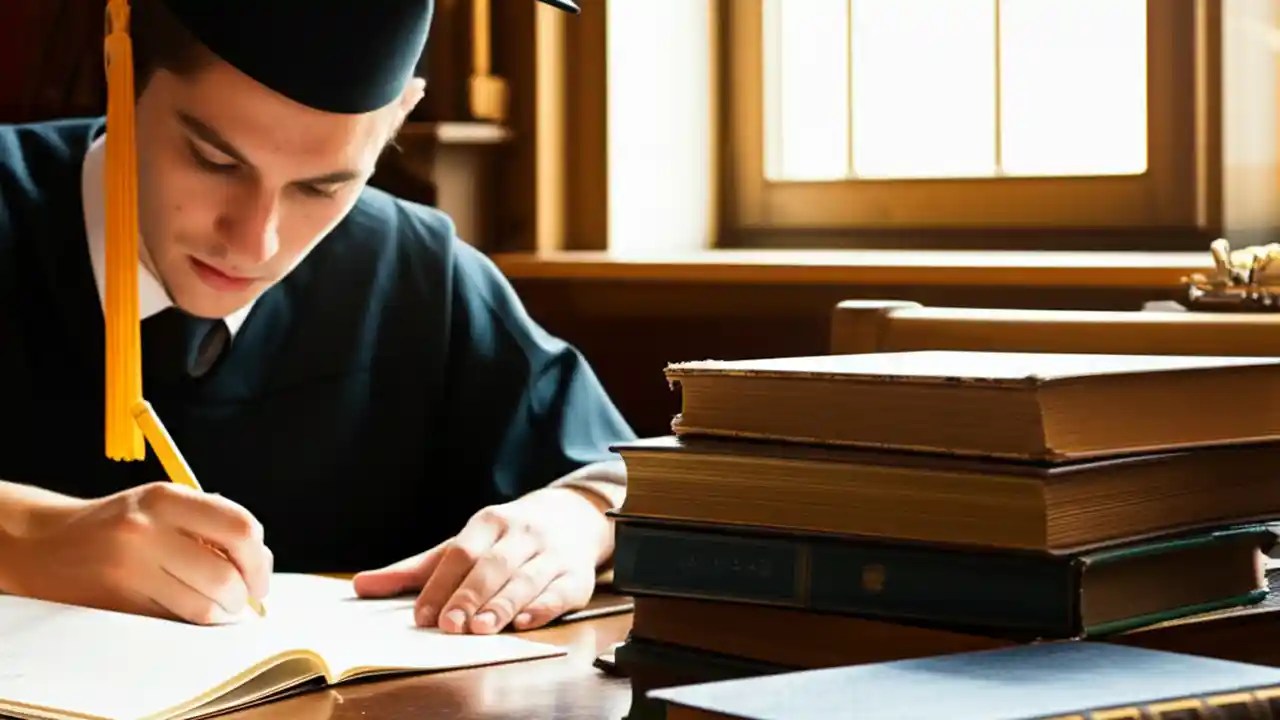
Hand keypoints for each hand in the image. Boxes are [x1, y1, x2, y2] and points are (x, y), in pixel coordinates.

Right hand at [4, 482, 271, 624]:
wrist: (48, 544)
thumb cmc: (121, 524)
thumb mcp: (162, 503)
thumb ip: (210, 522)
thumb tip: (258, 561)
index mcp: (166, 498)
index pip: (239, 528)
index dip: (259, 559)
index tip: (260, 576)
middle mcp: (147, 531)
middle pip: (225, 575)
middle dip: (244, 593)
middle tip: (244, 598)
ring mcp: (130, 569)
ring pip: (203, 605)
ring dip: (221, 612)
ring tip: (218, 605)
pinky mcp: (118, 602)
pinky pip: (174, 620)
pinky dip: (193, 620)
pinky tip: (188, 608)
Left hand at [352, 487, 611, 633]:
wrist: (574, 517)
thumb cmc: (508, 538)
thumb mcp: (464, 543)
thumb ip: (417, 569)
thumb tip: (362, 586)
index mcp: (489, 522)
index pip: (461, 552)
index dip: (441, 584)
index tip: (423, 614)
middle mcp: (522, 533)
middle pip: (493, 565)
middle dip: (470, 596)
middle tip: (450, 626)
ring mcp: (552, 553)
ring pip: (526, 579)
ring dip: (503, 605)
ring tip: (481, 628)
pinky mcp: (577, 575)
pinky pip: (561, 591)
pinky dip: (543, 607)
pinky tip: (525, 622)